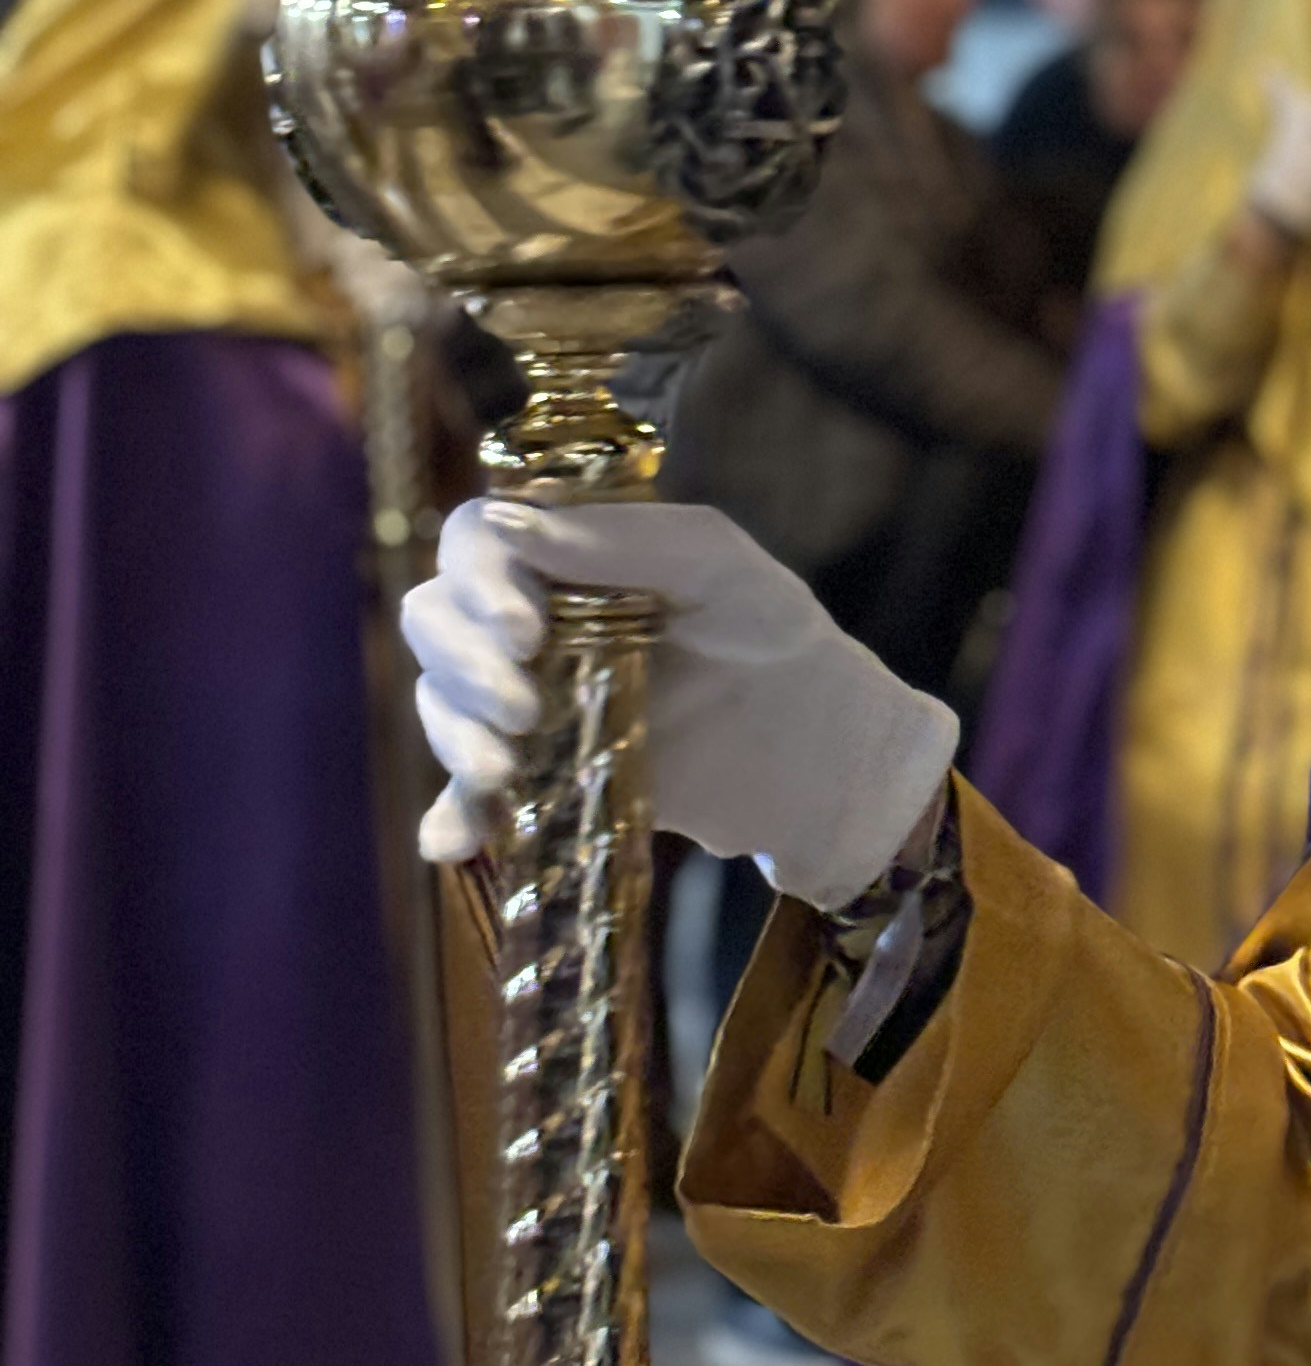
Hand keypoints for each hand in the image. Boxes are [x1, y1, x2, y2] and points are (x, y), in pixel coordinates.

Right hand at [401, 498, 958, 909]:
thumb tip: (507, 522)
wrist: (819, 759)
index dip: (481, 579)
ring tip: (506, 771)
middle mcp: (530, 620)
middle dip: (464, 661)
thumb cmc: (776, 639)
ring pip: (441, 699)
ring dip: (455, 732)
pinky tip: (450, 842)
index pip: (478, 541)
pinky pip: (466, 793)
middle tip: (525, 706)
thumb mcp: (719, 566)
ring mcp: (528, 699)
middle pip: (437, 619)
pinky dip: (449, 816)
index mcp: (566, 554)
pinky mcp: (538, 775)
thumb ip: (623, 537)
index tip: (527, 628)